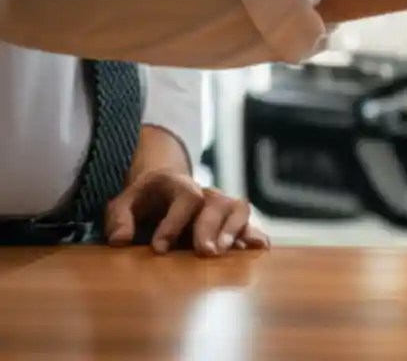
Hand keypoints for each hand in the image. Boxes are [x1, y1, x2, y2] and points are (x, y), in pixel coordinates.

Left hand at [104, 170, 269, 255]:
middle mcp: (205, 192)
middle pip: (217, 203)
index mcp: (178, 184)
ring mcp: (221, 205)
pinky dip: (254, 235)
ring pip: (238, 209)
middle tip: (204, 253)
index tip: (159, 248)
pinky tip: (257, 249)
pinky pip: (248, 224)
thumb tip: (121, 240)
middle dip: (210, 228)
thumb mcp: (122, 204)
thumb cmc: (143, 201)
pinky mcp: (230, 221)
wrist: (162, 190)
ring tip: (223, 251)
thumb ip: (118, 219)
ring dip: (234, 230)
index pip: (185, 197)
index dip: (174, 222)